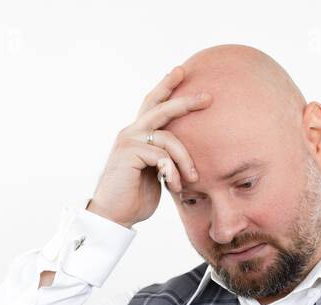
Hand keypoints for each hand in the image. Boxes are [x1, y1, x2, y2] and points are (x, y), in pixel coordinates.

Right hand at [87, 65, 211, 228]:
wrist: (113, 216)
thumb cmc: (134, 199)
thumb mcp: (155, 174)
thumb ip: (165, 158)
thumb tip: (182, 154)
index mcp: (137, 135)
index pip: (153, 105)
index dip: (166, 87)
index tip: (181, 72)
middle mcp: (130, 133)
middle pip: (160, 108)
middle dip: (185, 100)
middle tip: (207, 97)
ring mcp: (127, 142)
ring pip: (168, 137)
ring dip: (185, 159)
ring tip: (192, 178)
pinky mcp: (128, 154)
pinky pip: (162, 156)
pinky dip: (173, 172)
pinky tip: (175, 186)